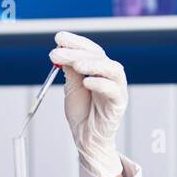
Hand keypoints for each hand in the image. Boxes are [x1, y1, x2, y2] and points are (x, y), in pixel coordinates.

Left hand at [49, 31, 127, 176]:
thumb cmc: (81, 113)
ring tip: (75, 65)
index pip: (90, 50)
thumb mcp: (72, 87)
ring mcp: (116, 88)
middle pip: (98, 56)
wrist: (86, 138)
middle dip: (76, 52)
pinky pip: (114, 90)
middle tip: (57, 52)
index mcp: (98, 69)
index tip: (58, 37)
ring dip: (93, 64)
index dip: (75, 42)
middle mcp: (110, 75)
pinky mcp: (119, 103)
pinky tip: (86, 82)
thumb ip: (70, 70)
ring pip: (111, 69)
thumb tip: (61, 50)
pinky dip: (101, 83)